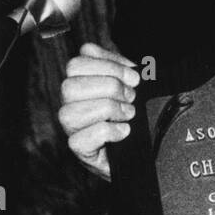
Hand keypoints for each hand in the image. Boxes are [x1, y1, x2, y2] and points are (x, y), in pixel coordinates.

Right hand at [58, 42, 139, 179]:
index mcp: (81, 82)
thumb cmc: (138, 115)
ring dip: (108, 110)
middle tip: (131, 97)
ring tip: (129, 114)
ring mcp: (72, 127)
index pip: (77, 63)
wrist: (145, 150)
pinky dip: (108, 132)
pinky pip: (80, 140)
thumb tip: (123, 65)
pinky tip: (124, 132)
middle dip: (109, 87)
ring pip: (71, 112)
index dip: (108, 66)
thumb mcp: (133, 87)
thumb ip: (124, 70)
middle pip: (70, 86)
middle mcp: (71, 103)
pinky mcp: (79, 149)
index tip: (134, 78)